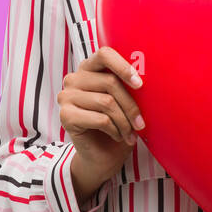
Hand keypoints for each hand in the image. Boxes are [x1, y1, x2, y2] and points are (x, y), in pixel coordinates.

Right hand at [58, 46, 142, 183]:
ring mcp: (66, 96)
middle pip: (110, 82)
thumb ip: (128, 86)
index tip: (139, 85)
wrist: (102, 156)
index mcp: (89, 69)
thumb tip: (146, 79)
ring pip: (106, 102)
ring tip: (130, 134)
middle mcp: (74, 79)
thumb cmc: (117, 126)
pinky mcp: (65, 115)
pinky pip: (100, 119)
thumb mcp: (124, 102)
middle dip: (131, 106)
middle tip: (141, 124)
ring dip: (124, 122)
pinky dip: (115, 130)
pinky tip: (117, 136)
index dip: (123, 66)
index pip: (104, 54)